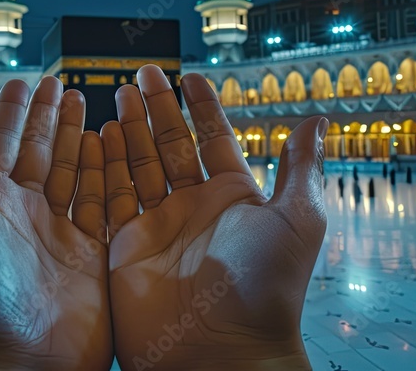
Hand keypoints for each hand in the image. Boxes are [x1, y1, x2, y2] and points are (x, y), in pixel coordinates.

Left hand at [0, 77, 111, 370]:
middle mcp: (24, 214)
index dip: (15, 111)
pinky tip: (115, 150)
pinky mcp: (92, 257)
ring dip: (82, 140)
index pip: (3, 143)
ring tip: (91, 107)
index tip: (25, 81)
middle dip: (52, 118)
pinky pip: (106, 206)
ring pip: (76, 174)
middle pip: (42, 152)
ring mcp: (60, 235)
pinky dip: (111, 176)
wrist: (12, 362)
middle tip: (62, 86)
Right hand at [104, 65, 326, 369]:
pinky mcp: (124, 248)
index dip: (202, 107)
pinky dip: (102, 167)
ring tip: (118, 93)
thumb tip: (318, 120)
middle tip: (142, 73)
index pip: (213, 139)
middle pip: (168, 146)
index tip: (190, 76)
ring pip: (137, 165)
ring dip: (127, 129)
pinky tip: (97, 136)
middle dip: (156, 109)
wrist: (222, 354)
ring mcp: (157, 228)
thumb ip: (300, 167)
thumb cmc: (267, 290)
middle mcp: (193, 209)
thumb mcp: (298, 220)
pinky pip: (109, 198)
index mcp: (233, 198)